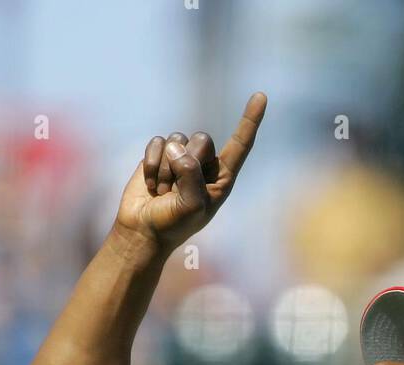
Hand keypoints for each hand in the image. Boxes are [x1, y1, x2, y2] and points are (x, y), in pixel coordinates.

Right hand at [115, 92, 266, 251]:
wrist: (143, 230)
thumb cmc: (173, 224)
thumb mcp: (191, 206)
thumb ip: (190, 176)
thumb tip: (176, 148)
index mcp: (221, 179)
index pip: (240, 146)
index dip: (250, 121)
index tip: (261, 96)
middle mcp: (204, 165)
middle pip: (202, 139)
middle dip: (186, 162)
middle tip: (175, 189)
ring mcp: (181, 157)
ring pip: (177, 140)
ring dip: (165, 169)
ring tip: (162, 192)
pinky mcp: (160, 154)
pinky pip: (157, 142)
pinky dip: (150, 164)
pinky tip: (149, 184)